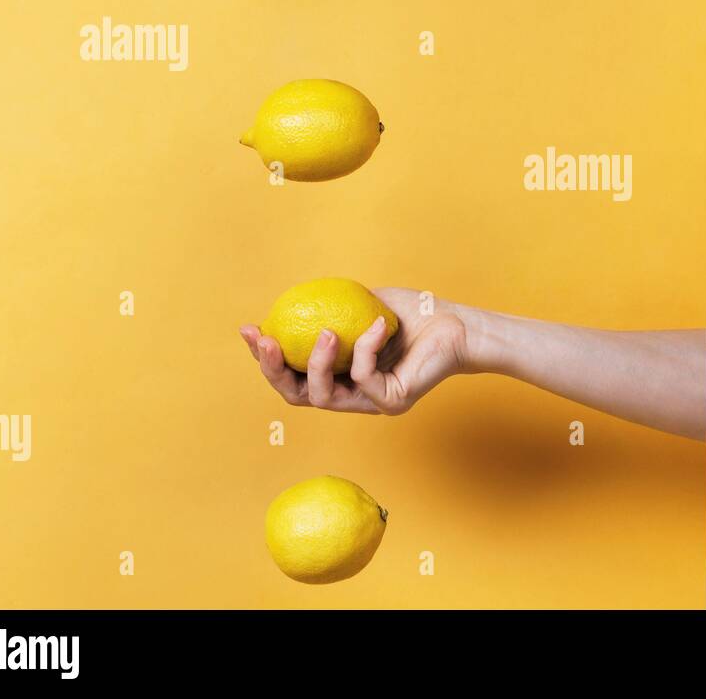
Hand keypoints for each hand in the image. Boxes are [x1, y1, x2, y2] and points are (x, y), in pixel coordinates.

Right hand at [238, 287, 470, 414]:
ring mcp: (371, 402)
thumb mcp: (361, 304)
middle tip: (265, 340)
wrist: (455, 323)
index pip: (292, 374)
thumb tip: (285, 302)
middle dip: (272, 370)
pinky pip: (364, 378)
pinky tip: (377, 325)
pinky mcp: (392, 402)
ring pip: (323, 397)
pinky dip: (364, 348)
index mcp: (338, 375)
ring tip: (326, 332)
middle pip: (297, 395)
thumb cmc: (412, 313)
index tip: (249, 329)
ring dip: (316, 363)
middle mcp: (351, 395)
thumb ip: (328, 307)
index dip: (264, 357)